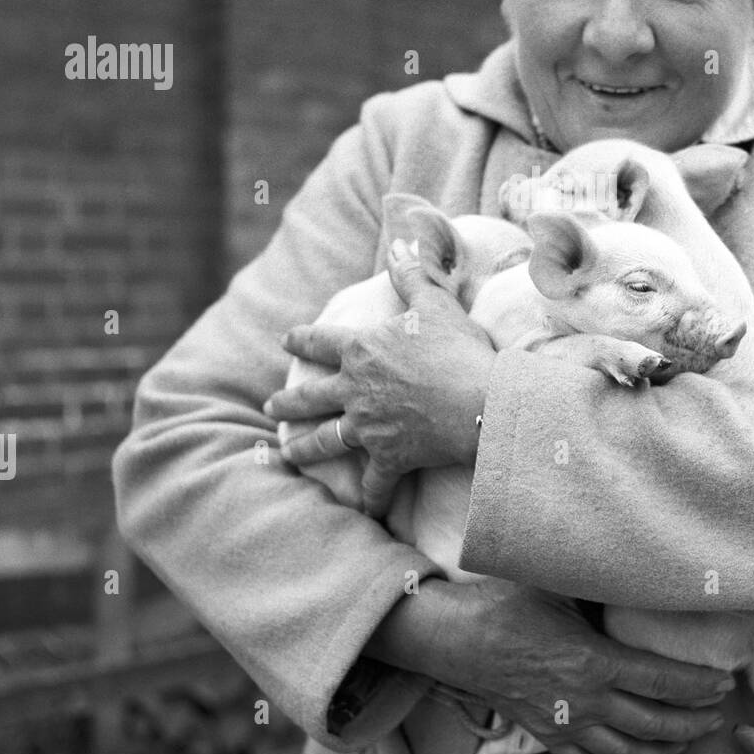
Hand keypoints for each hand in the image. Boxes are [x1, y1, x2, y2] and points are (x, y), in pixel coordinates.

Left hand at [264, 241, 494, 516]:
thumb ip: (414, 274)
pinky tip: (362, 511)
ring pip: (325, 439)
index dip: (301, 339)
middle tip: (270, 406)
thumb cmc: (459, 350)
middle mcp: (356, 390)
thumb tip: (401, 242)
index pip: (321, 342)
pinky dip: (370, 498)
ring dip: (303, 446)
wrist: (482, 401)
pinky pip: (375, 483)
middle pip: (310, 396)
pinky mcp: (390, 457)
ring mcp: (369, 427)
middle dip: (287, 401)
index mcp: (362, 351)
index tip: (285, 339)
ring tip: (287, 451)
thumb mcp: (436, 304)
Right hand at [367, 577, 733, 753]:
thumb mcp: (558, 583)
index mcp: (594, 661)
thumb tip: (636, 566)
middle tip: (715, 716)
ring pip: (628, 753)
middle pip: (655, 724)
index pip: (662, 680)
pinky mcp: (546, 734)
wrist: (455, 637)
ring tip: (685, 740)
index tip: (723, 682)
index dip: (699, 684)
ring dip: (663, 750)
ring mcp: (566, 724)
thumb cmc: (505, 603)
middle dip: (693, 723)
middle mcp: (586, 701)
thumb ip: (600, 583)